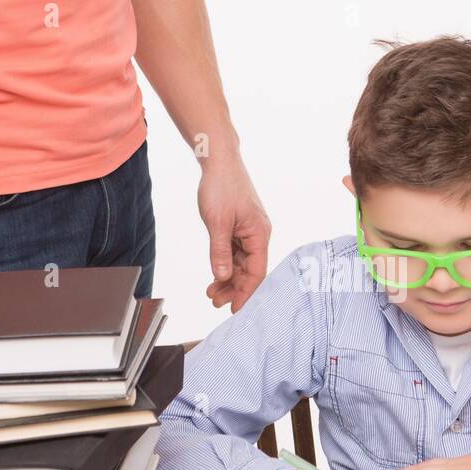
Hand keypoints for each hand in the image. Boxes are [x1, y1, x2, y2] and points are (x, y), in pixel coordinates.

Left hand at [197, 151, 270, 311]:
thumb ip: (220, 252)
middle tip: (214, 302)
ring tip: (211, 292)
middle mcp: (258, 234)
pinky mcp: (239, 227)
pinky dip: (225, 264)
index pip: (257, 271)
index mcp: (259, 234)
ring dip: (228, 278)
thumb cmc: (221, 187)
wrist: (219, 161)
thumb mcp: (217, 222)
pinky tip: (215, 274)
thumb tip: (223, 276)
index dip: (246, 292)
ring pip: (241, 262)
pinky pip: (235, 252)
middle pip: (250, 270)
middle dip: (234, 287)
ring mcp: (248, 231)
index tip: (234, 308)